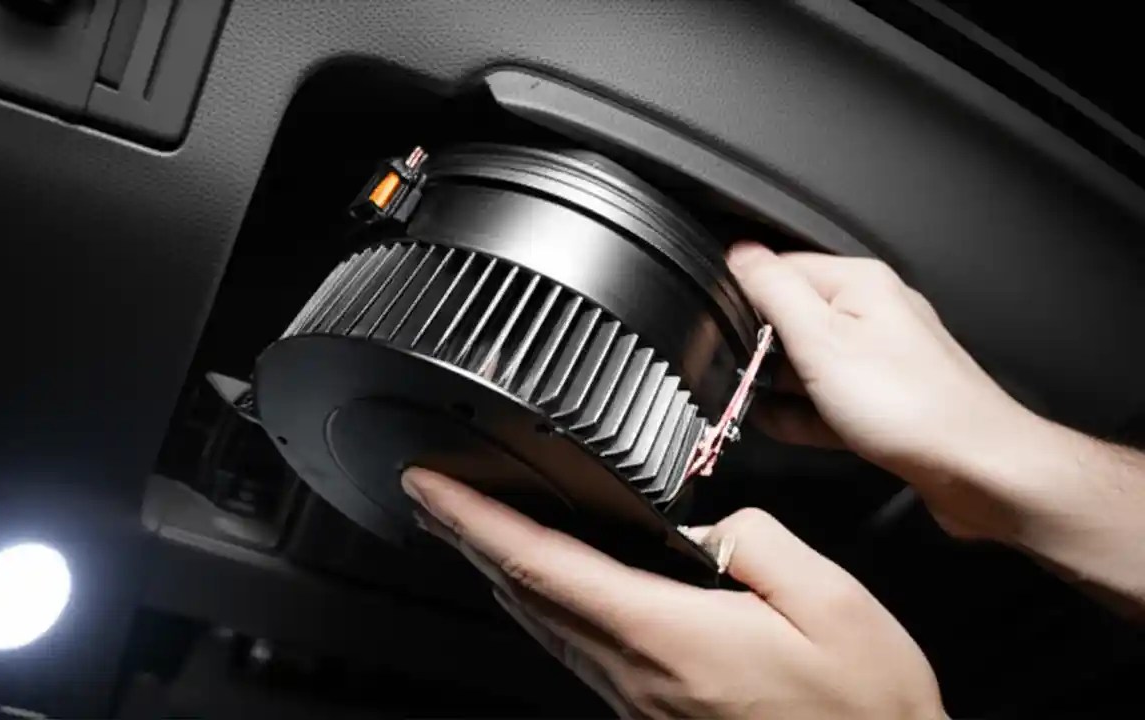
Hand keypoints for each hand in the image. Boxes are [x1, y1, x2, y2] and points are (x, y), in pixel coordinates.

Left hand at [402, 467, 943, 719]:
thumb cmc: (863, 714)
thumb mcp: (832, 605)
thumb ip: (760, 542)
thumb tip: (711, 524)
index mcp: (668, 635)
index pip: (541, 564)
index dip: (474, 520)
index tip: (430, 486)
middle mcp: (638, 674)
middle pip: (526, 596)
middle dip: (469, 540)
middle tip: (432, 498)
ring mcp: (640, 702)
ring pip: (546, 628)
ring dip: (500, 573)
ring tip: (473, 534)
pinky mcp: (655, 716)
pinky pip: (579, 652)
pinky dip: (546, 608)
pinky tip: (550, 593)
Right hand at [726, 242, 1036, 539]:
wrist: (977, 467)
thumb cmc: (912, 405)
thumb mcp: (821, 339)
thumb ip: (774, 291)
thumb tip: (738, 254)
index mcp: (859, 283)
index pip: (779, 268)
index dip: (742, 297)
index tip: (717, 326)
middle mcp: (872, 313)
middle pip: (791, 317)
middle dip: (757, 347)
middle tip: (736, 373)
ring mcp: (878, 359)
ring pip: (808, 363)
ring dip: (776, 386)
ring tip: (752, 405)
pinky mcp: (881, 402)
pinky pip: (827, 401)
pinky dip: (802, 413)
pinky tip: (781, 427)